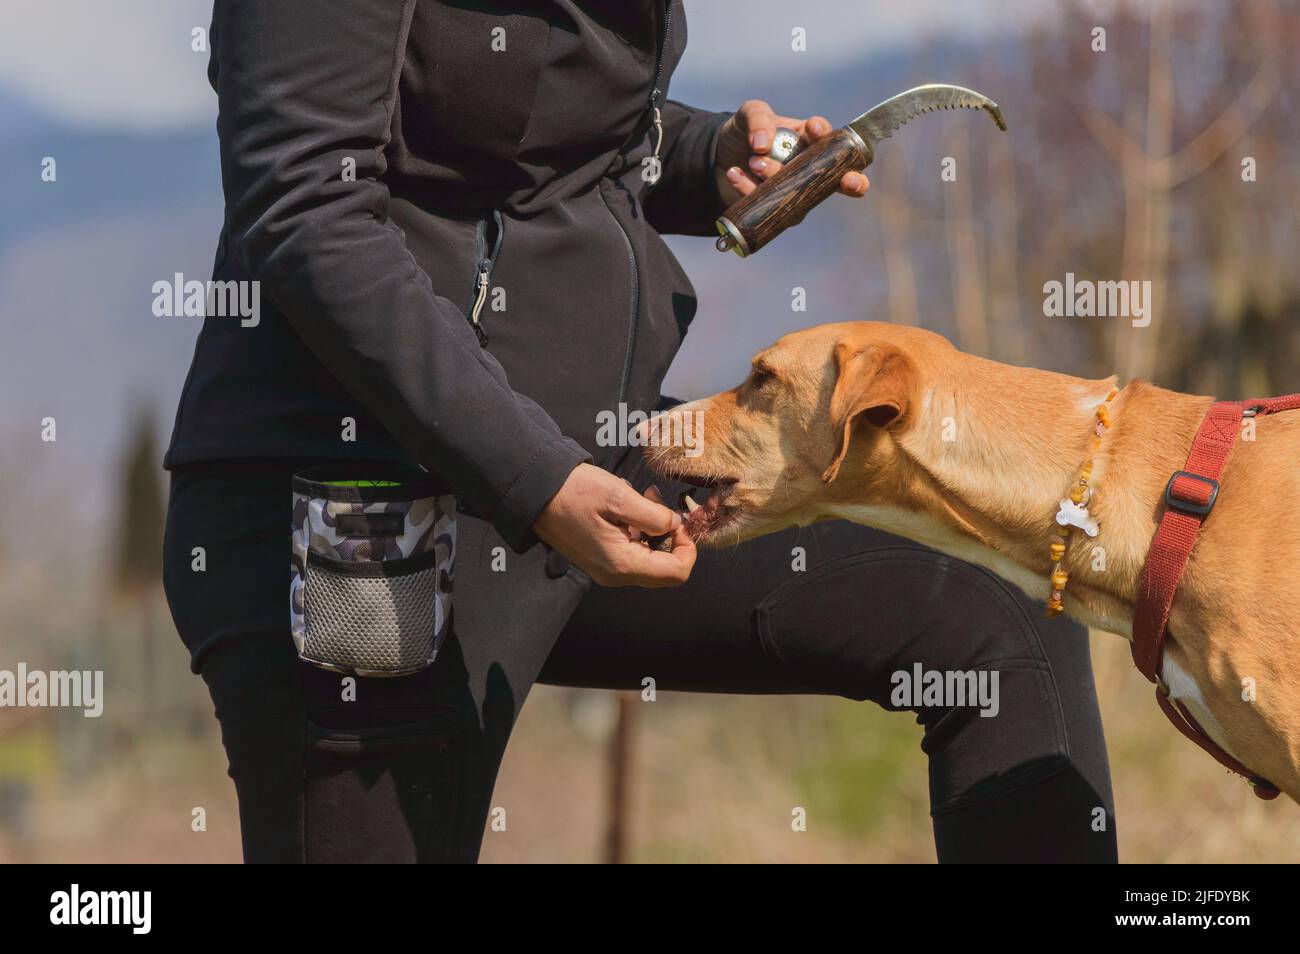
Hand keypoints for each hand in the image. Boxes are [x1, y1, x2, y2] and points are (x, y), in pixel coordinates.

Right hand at [533, 463, 695, 587]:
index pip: (676, 572)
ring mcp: (607, 569)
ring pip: (650, 559)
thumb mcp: (618, 497)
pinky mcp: (601, 559)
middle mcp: (616, 575)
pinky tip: (630, 507)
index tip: (679, 519)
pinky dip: (640, 530)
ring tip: (644, 498)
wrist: (535, 493)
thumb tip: (674, 525)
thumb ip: (653, 515)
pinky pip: (633, 552)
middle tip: (661, 504)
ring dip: (655, 530)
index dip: (687, 547)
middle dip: (672, 536)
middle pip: (665, 569)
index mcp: (622, 564)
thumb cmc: (574, 492)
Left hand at [714, 100, 870, 206]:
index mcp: (810, 140)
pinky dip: (750, 190)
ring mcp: (795, 192)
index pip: (830, 140)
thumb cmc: (743, 132)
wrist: (717, 158)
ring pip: (799, 194)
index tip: (813, 129)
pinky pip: (771, 208)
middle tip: (850, 181)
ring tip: (753, 162)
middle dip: (853, 182)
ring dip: (777, 178)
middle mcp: (809, 167)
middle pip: (840, 180)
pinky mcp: (777, 211)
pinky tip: (735, 174)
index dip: (828, 136)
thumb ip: (757, 118)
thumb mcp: (749, 114)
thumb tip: (762, 144)